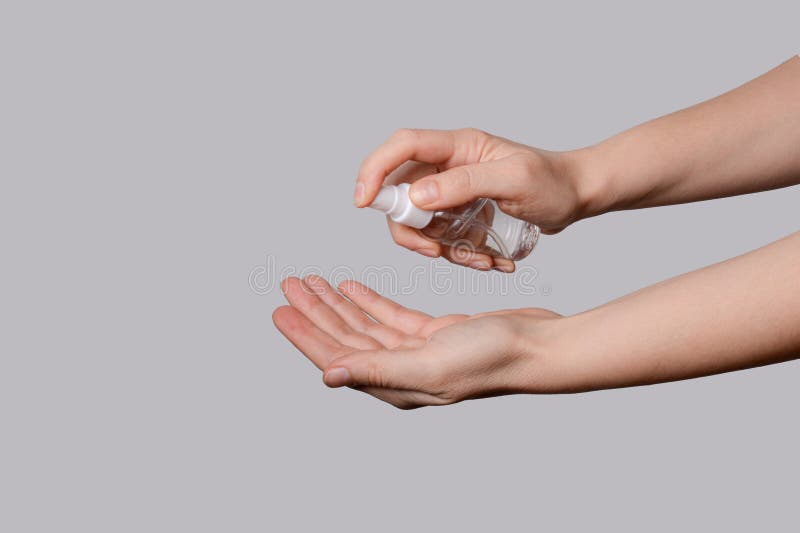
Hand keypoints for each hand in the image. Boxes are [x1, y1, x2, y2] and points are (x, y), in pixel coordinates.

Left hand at [272, 275, 561, 408]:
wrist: (535, 344)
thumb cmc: (491, 358)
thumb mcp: (430, 364)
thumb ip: (378, 370)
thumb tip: (328, 376)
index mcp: (393, 383)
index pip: (336, 357)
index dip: (305, 335)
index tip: (280, 310)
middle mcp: (399, 371)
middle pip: (345, 338)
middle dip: (315, 311)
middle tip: (290, 285)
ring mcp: (415, 352)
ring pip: (363, 324)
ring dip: (337, 302)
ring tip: (312, 281)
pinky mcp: (431, 334)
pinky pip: (389, 316)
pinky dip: (368, 300)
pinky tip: (351, 286)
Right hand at [353, 128, 592, 270]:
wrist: (577, 196)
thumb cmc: (553, 182)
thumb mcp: (513, 180)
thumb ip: (465, 184)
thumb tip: (416, 196)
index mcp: (458, 146)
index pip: (402, 146)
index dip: (375, 170)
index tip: (364, 202)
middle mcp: (448, 165)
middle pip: (401, 192)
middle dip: (409, 228)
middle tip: (434, 251)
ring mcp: (452, 189)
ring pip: (418, 220)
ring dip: (438, 246)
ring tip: (477, 260)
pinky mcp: (460, 211)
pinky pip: (441, 234)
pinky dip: (456, 253)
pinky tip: (488, 260)